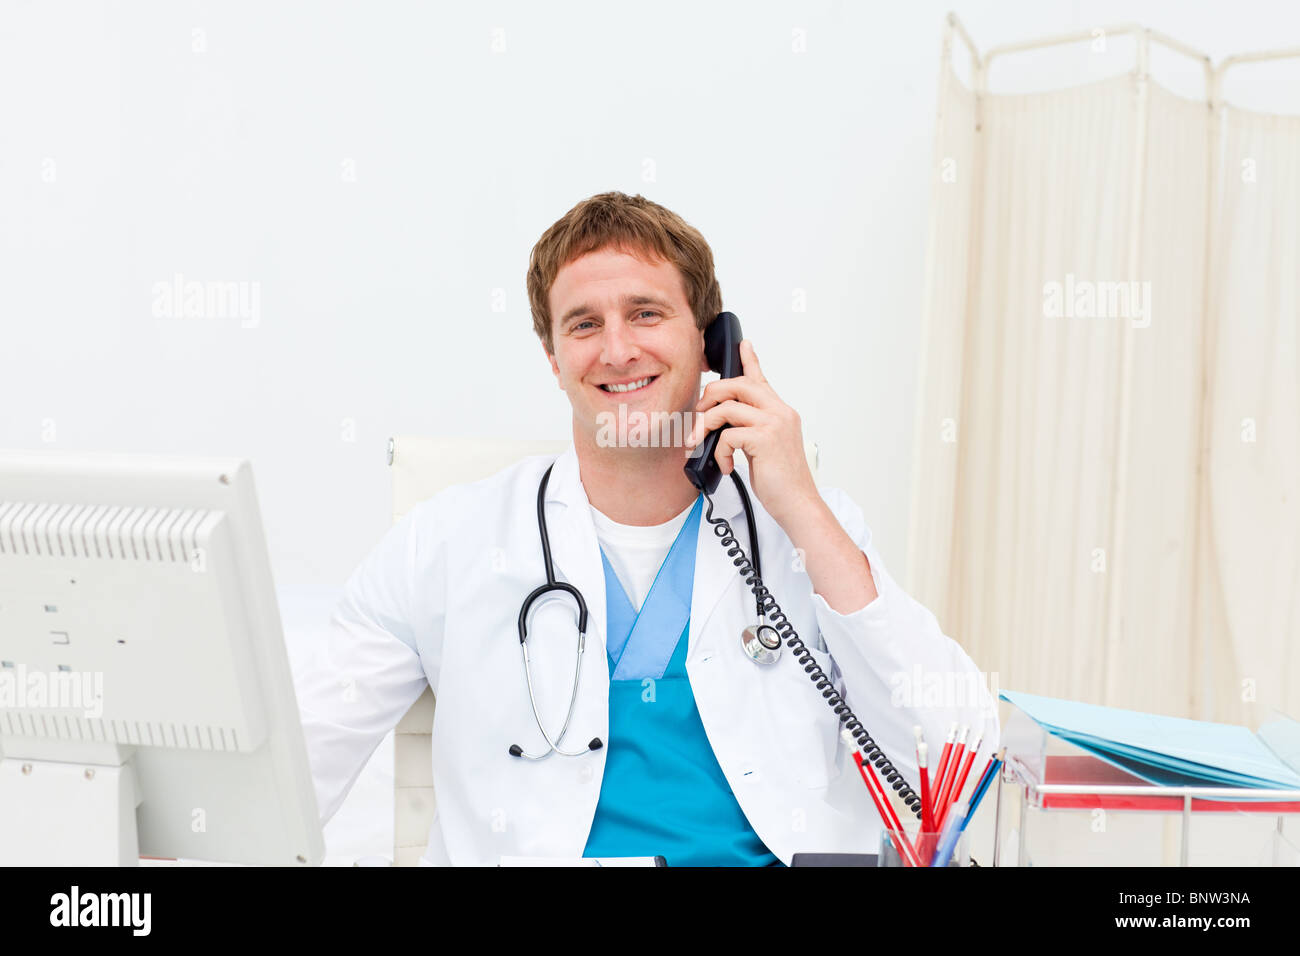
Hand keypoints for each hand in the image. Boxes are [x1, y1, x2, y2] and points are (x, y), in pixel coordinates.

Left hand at [684, 339, 819, 525]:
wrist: (798, 504)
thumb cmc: (782, 483)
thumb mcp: (767, 450)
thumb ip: (751, 431)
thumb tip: (722, 428)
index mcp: (781, 412)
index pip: (761, 379)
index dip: (750, 360)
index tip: (743, 345)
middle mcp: (779, 412)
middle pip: (737, 384)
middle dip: (710, 397)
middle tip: (698, 417)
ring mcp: (773, 423)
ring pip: (726, 408)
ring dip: (705, 427)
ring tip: (700, 445)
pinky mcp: (765, 439)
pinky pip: (727, 435)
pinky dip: (720, 452)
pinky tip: (727, 466)